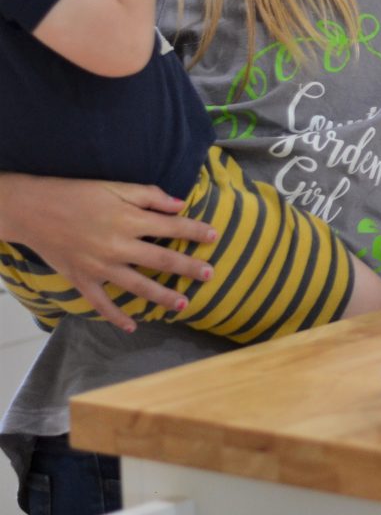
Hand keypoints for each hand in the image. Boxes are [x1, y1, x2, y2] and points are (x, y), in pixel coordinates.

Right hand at [1, 174, 217, 332]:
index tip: (214, 237)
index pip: (172, 228)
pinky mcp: (82, 280)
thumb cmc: (77, 194)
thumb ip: (150, 196)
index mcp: (129, 221)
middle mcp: (118, 246)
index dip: (195, 232)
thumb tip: (180, 205)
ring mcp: (100, 266)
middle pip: (162, 260)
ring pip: (138, 286)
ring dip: (162, 297)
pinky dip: (116, 317)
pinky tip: (133, 327)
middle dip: (188, 268)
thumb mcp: (116, 187)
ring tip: (183, 304)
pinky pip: (102, 303)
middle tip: (209, 275)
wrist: (33, 209)